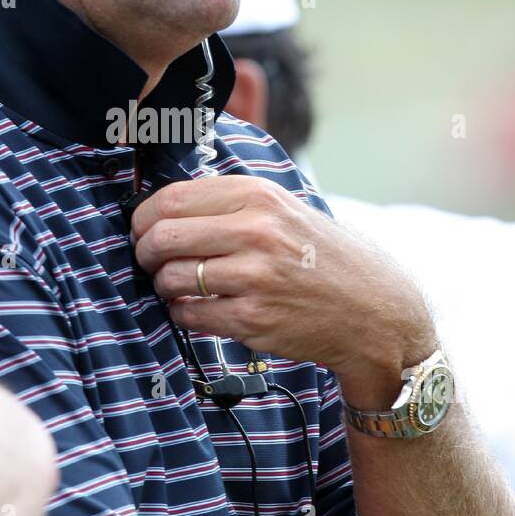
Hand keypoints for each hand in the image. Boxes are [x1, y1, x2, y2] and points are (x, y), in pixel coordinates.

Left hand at [131, 177, 435, 397]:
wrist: (373, 309)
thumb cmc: (322, 256)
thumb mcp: (283, 209)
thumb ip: (229, 202)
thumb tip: (162, 206)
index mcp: (258, 196)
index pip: (171, 199)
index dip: (143, 217)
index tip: (141, 229)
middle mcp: (256, 231)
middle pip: (162, 237)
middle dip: (145, 252)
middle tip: (150, 261)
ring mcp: (255, 277)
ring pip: (170, 278)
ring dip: (164, 285)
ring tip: (178, 286)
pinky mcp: (253, 319)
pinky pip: (188, 314)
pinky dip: (183, 313)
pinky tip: (198, 308)